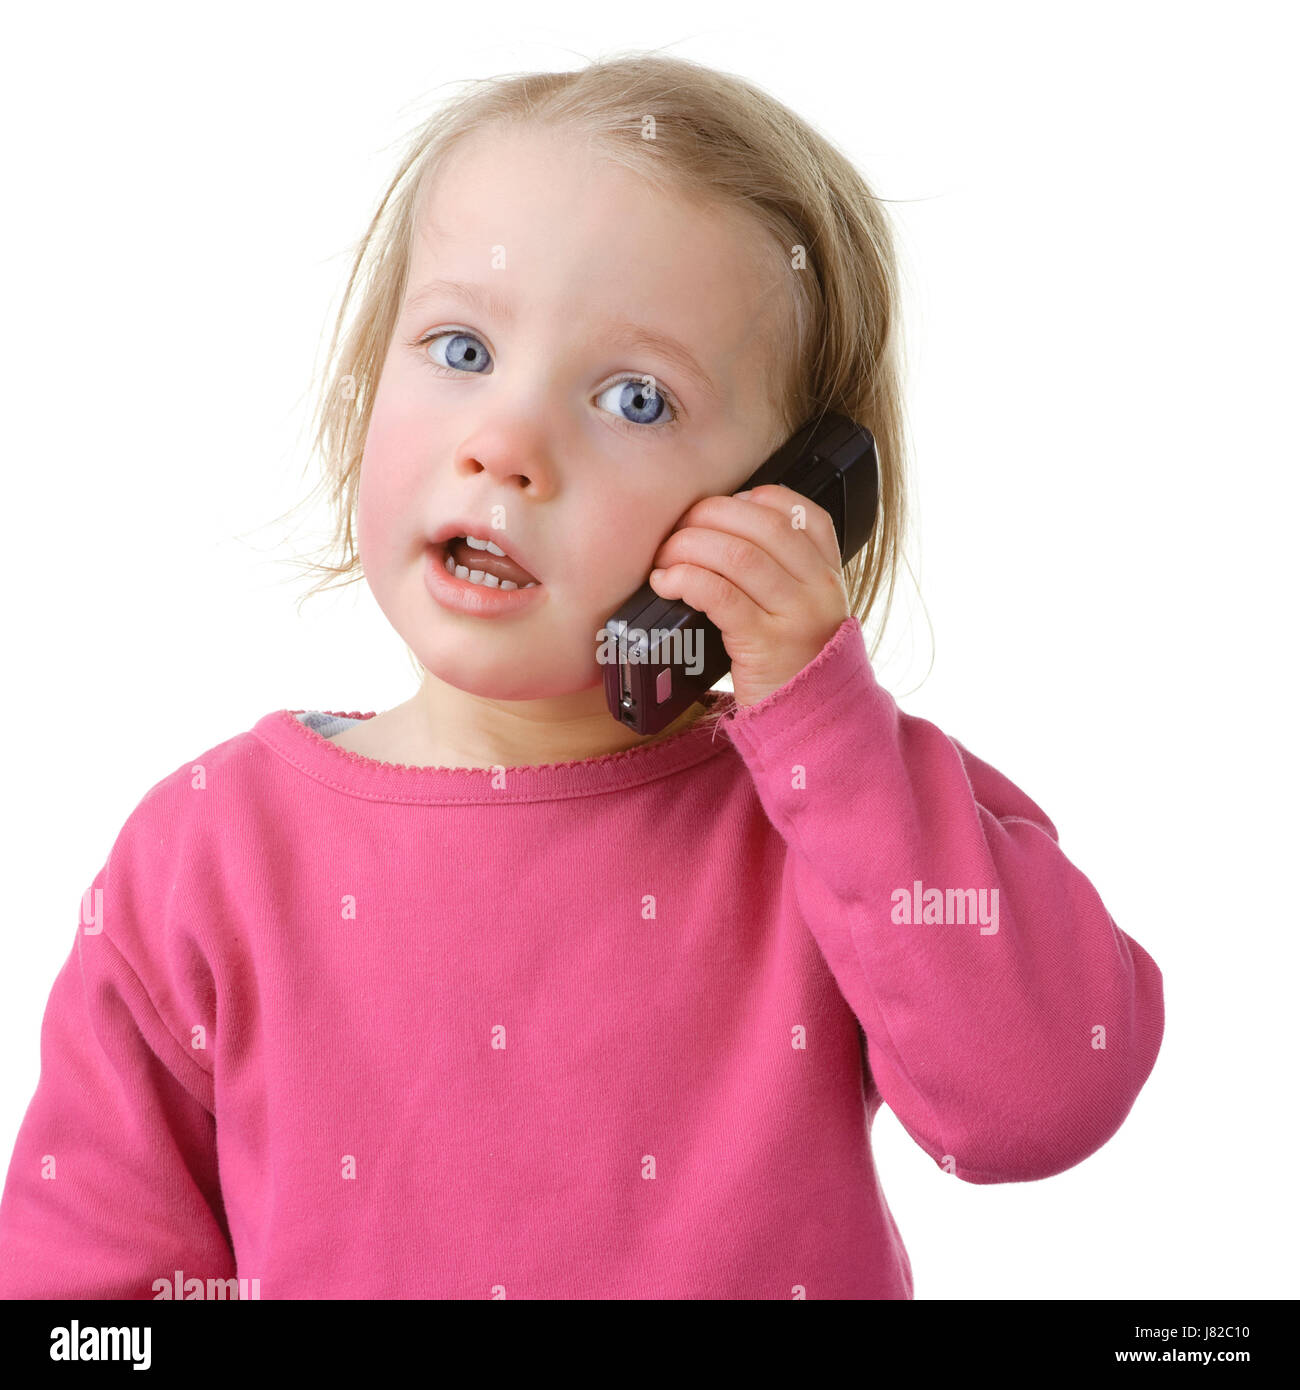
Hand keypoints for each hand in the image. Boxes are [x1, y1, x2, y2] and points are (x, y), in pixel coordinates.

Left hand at [647, 484, 850, 707]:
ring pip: (737, 555)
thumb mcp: (802, 612)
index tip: (722, 508)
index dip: (755, 499)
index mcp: (828, 574)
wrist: (810, 723)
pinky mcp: (764, 645)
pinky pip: (719, 594)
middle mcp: (818, 589)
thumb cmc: (791, 664)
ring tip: (664, 557)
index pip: (800, 512)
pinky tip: (666, 583)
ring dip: (689, 546)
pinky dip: (685, 579)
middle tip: (678, 529)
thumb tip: (719, 530)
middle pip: (761, 524)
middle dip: (708, 516)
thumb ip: (780, 574)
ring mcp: (795, 617)